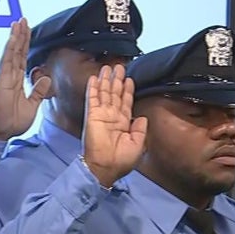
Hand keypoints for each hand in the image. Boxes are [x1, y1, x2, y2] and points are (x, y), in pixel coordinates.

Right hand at [0, 18, 51, 140]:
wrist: (2, 133)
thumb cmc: (13, 122)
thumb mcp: (32, 105)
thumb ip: (38, 91)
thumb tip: (45, 78)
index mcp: (17, 81)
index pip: (23, 58)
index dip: (25, 44)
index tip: (27, 31)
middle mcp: (10, 76)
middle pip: (17, 51)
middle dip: (21, 35)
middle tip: (23, 19)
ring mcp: (5, 77)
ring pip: (11, 52)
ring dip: (16, 37)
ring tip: (19, 22)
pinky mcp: (1, 81)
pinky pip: (6, 61)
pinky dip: (10, 48)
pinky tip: (13, 37)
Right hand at [81, 64, 146, 187]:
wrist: (105, 167)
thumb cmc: (121, 160)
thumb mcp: (138, 145)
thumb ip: (140, 129)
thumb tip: (142, 117)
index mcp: (123, 123)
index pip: (126, 102)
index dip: (127, 90)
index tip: (129, 79)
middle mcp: (112, 116)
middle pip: (115, 94)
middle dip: (117, 80)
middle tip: (119, 66)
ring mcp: (101, 115)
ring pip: (104, 93)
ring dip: (106, 80)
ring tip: (108, 67)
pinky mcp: (92, 115)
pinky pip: (92, 99)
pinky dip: (93, 88)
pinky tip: (94, 78)